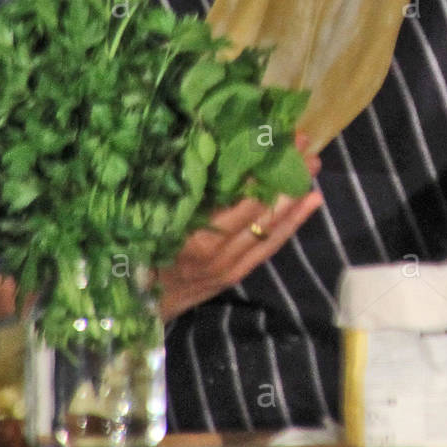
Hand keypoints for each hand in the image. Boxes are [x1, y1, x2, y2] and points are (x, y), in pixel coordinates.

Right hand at [155, 133, 322, 323]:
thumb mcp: (148, 221)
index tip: (272, 138)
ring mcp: (228, 265)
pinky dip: (293, 223)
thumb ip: (173, 193)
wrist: (133, 308)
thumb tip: (200, 147)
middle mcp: (214, 250)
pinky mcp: (235, 275)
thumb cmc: (136, 253)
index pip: (235, 198)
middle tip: (302, 142)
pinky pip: (270, 246)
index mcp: (190, 233)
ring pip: (269, 227)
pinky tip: (312, 201)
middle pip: (258, 208)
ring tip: (313, 163)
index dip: (258, 169)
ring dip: (294, 195)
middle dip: (282, 175)